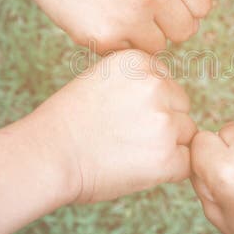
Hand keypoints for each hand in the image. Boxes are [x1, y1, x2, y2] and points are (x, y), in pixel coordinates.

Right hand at [10, 0, 211, 53]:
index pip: (202, 6)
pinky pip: (130, 55)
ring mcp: (130, 15)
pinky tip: (101, 18)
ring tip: (118, 10)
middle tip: (140, 7)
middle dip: (168, 25)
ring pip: (160, 47)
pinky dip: (118, 43)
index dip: (184, 5)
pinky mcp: (105, 37)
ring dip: (144, 36)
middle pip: (186, 31)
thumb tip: (198, 22)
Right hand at [33, 50, 196, 202]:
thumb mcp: (101, 79)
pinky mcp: (167, 157)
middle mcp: (156, 85)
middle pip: (181, 107)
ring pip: (186, 135)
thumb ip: (136, 80)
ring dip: (167, 147)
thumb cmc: (68, 122)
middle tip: (127, 139)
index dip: (148, 105)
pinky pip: (185, 163)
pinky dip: (168, 171)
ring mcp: (164, 122)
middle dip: (164, 123)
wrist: (47, 155)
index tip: (123, 118)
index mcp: (139, 62)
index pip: (167, 83)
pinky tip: (139, 169)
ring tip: (129, 154)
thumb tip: (168, 96)